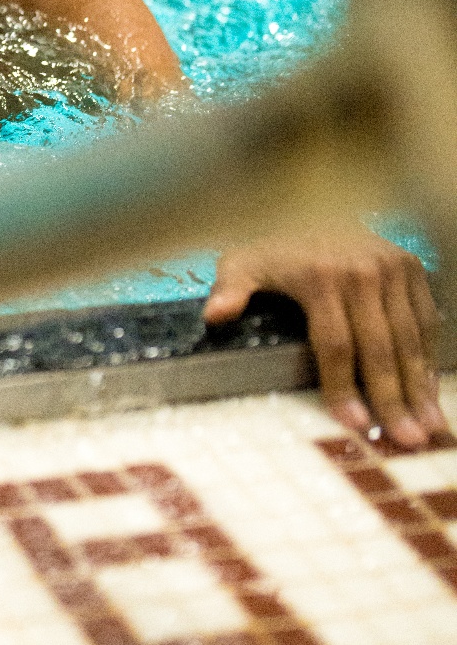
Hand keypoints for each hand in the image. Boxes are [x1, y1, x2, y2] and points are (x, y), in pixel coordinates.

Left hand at [204, 228, 447, 446]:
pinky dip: (430, 357)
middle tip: (405, 439)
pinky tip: (430, 391)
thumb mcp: (243, 263)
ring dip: (420, 386)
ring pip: (409, 338)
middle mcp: (363, 270)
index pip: (335, 344)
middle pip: (379, 347)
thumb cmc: (276, 248)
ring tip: (428, 427)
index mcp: (320, 276)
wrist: (312, 205)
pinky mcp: (412, 266)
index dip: (343, 386)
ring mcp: (392, 267)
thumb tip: (214, 316)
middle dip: (392, 398)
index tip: (353, 424)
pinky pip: (426, 319)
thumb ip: (230, 290)